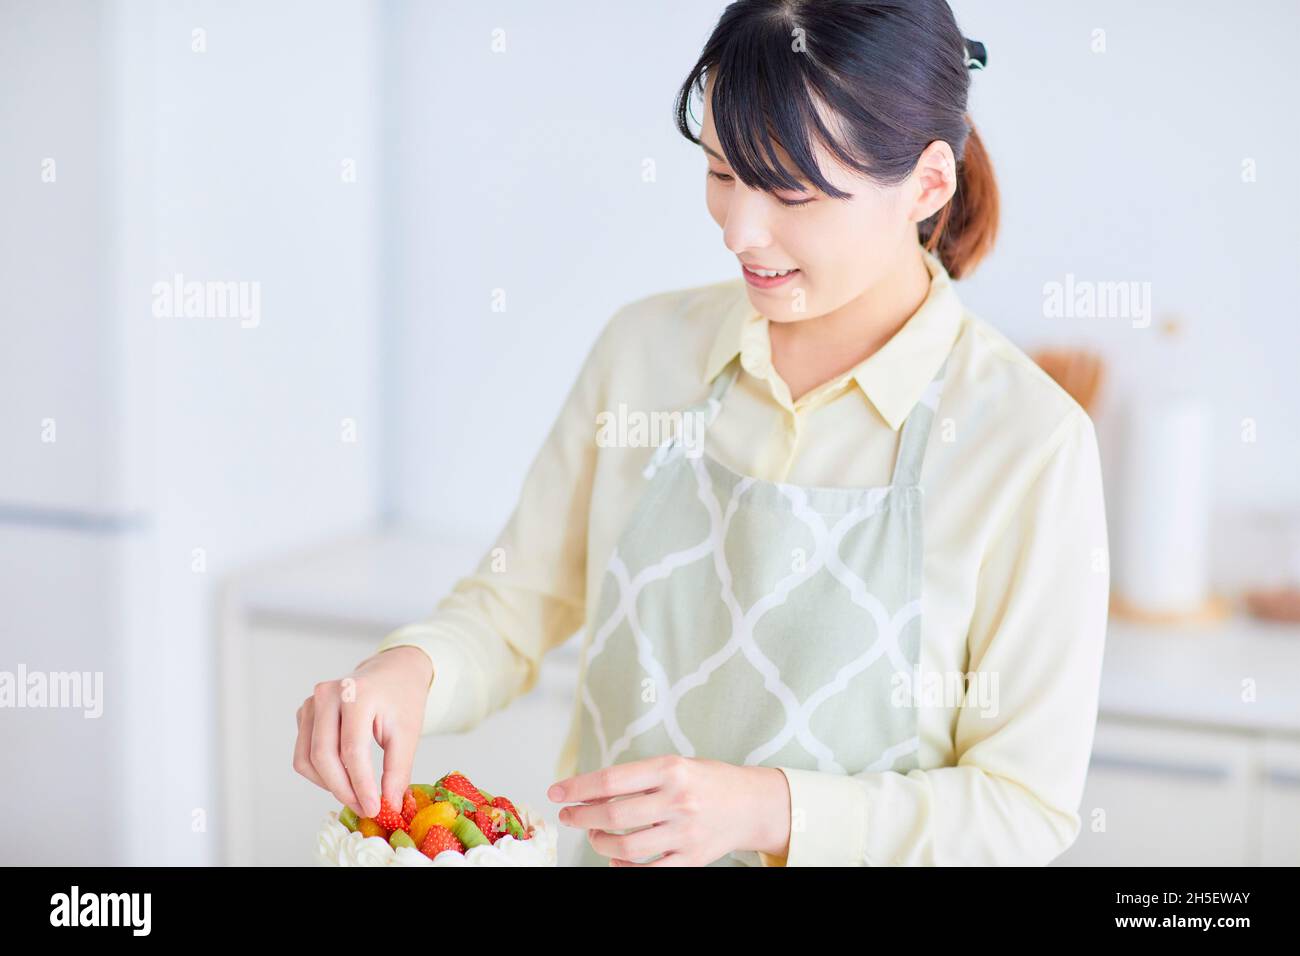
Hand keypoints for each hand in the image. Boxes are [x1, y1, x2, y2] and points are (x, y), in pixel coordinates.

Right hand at [292, 646, 432, 818]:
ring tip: (356, 795)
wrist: (392, 672)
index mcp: (356, 694)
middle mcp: (326, 695)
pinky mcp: (304, 714)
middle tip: (365, 808)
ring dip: (329, 785)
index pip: (352, 750)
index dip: (361, 785)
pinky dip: (321, 774)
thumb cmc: (401, 698)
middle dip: (343, 790)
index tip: (374, 809)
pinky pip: (304, 754)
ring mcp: (310, 703)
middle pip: (323, 756)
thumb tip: (388, 805)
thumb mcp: (409, 732)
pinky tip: (344, 776)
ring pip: (307, 760)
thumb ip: (398, 769)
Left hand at [547, 754, 789, 865]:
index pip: (612, 779)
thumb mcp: (675, 766)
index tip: (556, 793)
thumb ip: (637, 779)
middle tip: (568, 816)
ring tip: (594, 834)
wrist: (753, 804)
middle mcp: (678, 799)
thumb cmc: (707, 781)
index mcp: (671, 769)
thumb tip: (589, 793)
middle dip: (580, 816)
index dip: (577, 788)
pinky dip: (624, 867)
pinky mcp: (692, 859)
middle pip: (613, 814)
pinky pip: (648, 871)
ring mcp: (685, 832)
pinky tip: (616, 859)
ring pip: (625, 846)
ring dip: (599, 842)